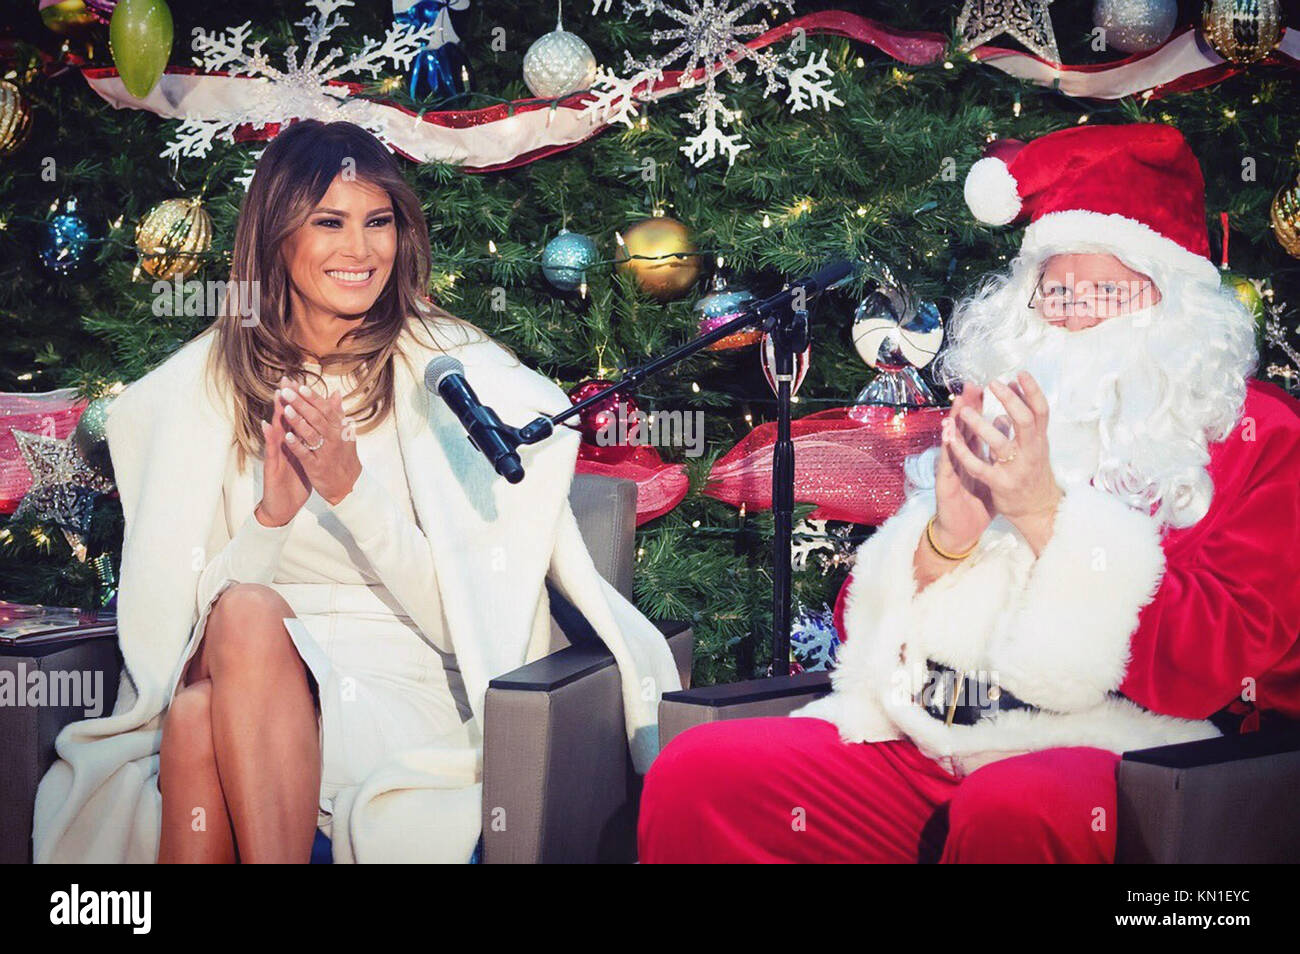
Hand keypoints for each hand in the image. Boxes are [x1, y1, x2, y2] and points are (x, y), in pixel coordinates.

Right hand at [257, 386, 310, 526]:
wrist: (283, 506)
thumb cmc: (293, 482)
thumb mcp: (306, 460)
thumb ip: (311, 443)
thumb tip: (320, 429)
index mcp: (294, 444)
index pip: (296, 420)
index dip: (300, 404)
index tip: (302, 383)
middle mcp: (283, 446)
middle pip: (284, 421)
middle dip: (286, 401)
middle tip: (286, 381)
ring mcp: (276, 455)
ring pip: (276, 431)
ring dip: (276, 413)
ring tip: (278, 395)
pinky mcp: (271, 467)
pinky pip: (271, 451)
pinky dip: (270, 438)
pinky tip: (267, 425)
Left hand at [276, 376, 361, 505]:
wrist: (348, 484)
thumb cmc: (343, 456)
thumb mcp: (344, 433)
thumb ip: (337, 413)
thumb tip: (336, 393)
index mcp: (339, 429)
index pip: (326, 408)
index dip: (313, 397)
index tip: (300, 385)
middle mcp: (333, 438)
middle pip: (317, 418)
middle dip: (301, 404)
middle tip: (287, 391)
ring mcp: (325, 453)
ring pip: (311, 434)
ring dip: (298, 421)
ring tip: (286, 409)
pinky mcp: (316, 466)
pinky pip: (305, 454)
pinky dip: (297, 445)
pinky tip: (287, 436)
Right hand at [933, 382, 995, 552]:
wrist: (960, 532)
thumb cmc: (976, 505)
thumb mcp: (991, 477)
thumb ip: (996, 453)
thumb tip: (1004, 427)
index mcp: (975, 457)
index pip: (978, 427)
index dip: (982, 408)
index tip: (989, 388)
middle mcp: (961, 460)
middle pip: (964, 428)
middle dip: (969, 406)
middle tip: (972, 386)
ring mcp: (952, 470)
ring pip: (953, 442)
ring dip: (955, 421)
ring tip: (958, 402)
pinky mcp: (945, 484)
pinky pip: (947, 464)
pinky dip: (948, 447)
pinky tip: (947, 432)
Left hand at [945, 371, 1062, 552]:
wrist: (1039, 511)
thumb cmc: (1033, 473)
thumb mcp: (1032, 448)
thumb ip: (1021, 425)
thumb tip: (1011, 398)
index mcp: (1040, 441)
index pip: (1041, 411)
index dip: (1033, 391)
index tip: (1020, 373)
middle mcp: (1032, 452)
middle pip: (1025, 421)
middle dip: (1010, 400)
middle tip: (993, 383)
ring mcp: (1016, 469)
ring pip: (999, 444)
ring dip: (981, 425)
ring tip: (965, 410)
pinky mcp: (1000, 484)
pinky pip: (978, 466)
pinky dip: (963, 452)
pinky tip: (951, 439)